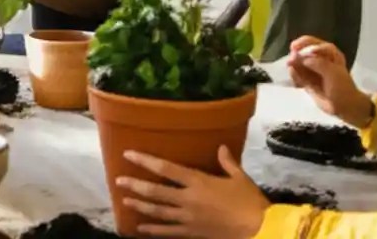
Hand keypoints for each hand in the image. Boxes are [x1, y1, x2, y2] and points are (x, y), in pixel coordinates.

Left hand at [118, 146, 269, 237]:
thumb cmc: (249, 201)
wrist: (257, 229)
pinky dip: (153, 230)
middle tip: (118, 181)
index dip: (146, 161)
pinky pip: (168, 232)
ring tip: (124, 201)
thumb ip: (227, 162)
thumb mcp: (240, 177)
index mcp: (198, 182)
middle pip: (156, 192)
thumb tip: (221, 147)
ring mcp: (188, 219)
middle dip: (136, 185)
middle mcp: (188, 200)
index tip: (129, 154)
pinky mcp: (192, 234)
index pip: (166, 169)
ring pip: (158, 212)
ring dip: (140, 207)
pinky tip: (141, 228)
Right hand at [287, 36, 372, 128]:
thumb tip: (300, 58)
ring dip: (293, 65)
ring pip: (298, 64)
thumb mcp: (332, 72)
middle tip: (290, 61)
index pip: (312, 42)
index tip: (295, 48)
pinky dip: (294, 75)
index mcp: (328, 53)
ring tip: (290, 68)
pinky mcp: (308, 82)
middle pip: (303, 52)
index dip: (303, 44)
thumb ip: (317, 63)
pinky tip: (293, 77)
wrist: (345, 106)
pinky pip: (298, 76)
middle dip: (296, 55)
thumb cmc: (342, 86)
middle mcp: (319, 59)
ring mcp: (312, 71)